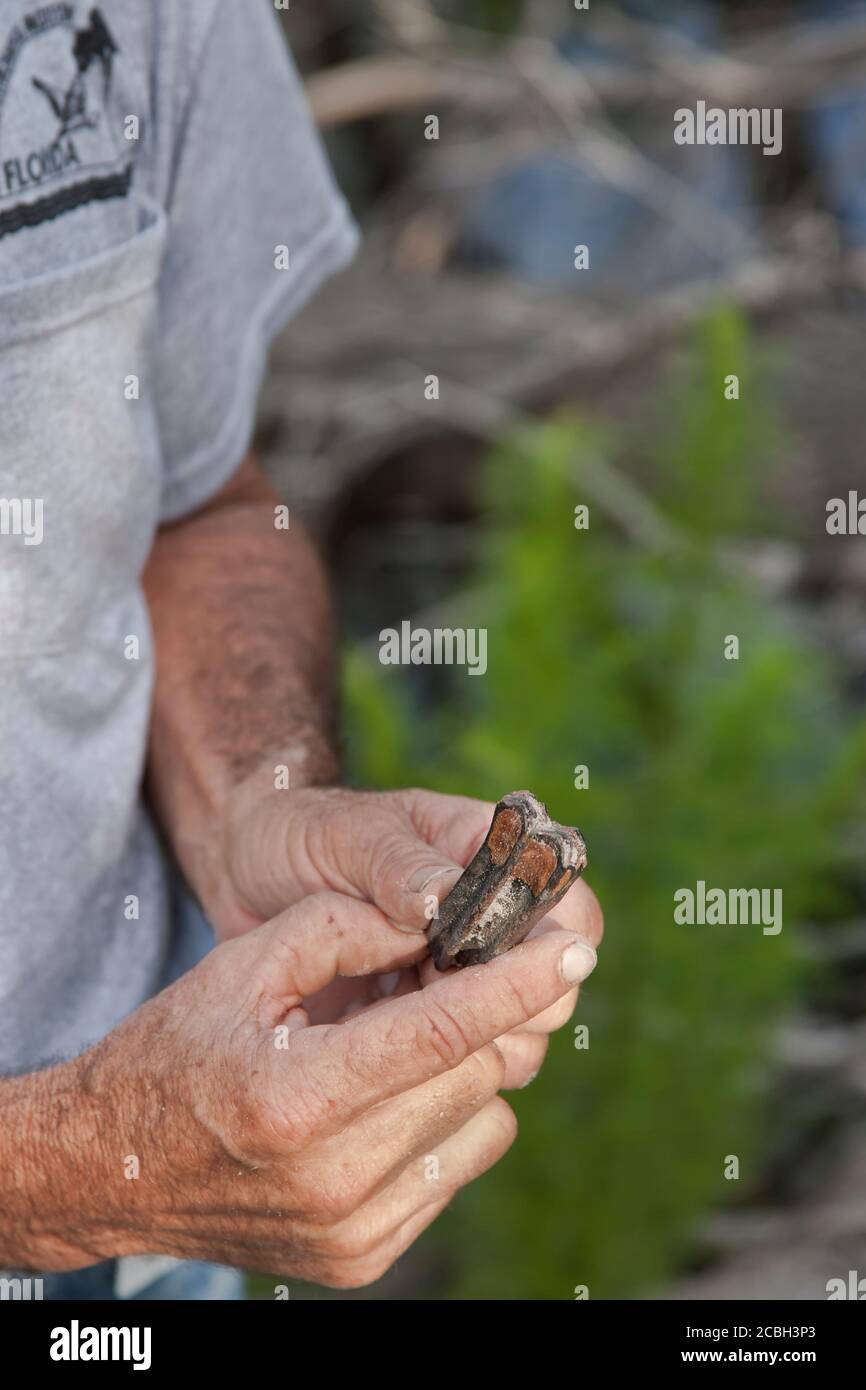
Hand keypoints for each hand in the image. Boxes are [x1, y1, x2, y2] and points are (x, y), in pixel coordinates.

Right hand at [70, 893, 596, 1285]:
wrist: (113, 1169)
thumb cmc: (176, 1052)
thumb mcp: (243, 965)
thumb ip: (342, 927)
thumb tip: (437, 917)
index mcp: (297, 1098)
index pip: (440, 1033)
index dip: (515, 985)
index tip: (571, 951)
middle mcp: (333, 1178)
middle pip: (473, 1075)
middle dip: (483, 1015)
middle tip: (453, 977)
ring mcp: (354, 1231)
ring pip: (482, 1123)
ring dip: (465, 1070)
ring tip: (404, 1043)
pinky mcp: (364, 1258)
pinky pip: (455, 1170)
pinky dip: (444, 1121)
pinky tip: (386, 1099)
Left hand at [209, 783, 602, 1080]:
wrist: (242, 876)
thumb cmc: (299, 836)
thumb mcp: (342, 835)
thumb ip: (395, 864)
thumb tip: (444, 898)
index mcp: (493, 858)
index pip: (570, 910)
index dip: (548, 947)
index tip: (478, 962)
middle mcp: (493, 923)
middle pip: (555, 988)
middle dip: (508, 1007)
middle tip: (424, 990)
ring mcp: (462, 978)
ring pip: (517, 1037)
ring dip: (473, 1045)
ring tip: (393, 1019)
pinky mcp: (424, 1023)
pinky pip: (462, 1066)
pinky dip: (434, 1071)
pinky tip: (379, 1055)